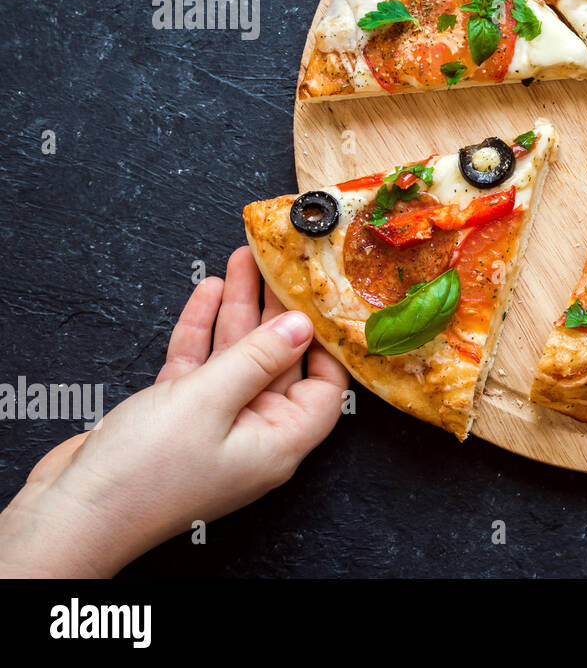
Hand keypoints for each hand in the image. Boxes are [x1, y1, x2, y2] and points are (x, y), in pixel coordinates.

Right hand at [0, 247, 348, 576]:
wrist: (73, 513)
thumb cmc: (144, 474)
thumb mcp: (210, 401)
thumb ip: (259, 358)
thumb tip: (302, 327)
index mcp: (279, 443)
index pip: (324, 388)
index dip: (324, 342)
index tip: (320, 299)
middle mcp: (254, 435)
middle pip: (277, 362)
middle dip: (274, 310)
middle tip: (276, 265)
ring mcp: (215, 425)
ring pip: (236, 357)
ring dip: (237, 310)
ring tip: (241, 262)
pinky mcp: (177, 417)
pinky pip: (200, 366)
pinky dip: (203, 330)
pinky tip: (208, 293)